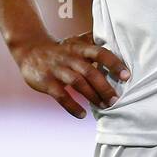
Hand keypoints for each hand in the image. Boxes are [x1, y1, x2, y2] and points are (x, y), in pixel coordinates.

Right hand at [11, 31, 130, 118]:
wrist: (30, 50)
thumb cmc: (60, 49)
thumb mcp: (76, 42)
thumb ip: (94, 43)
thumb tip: (118, 43)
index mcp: (79, 48)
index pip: (100, 53)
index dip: (114, 63)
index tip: (127, 76)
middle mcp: (69, 57)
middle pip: (90, 71)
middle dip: (105, 86)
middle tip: (116, 100)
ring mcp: (57, 69)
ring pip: (77, 83)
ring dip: (92, 96)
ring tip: (104, 107)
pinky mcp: (46, 82)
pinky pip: (61, 96)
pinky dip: (72, 106)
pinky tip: (83, 114)